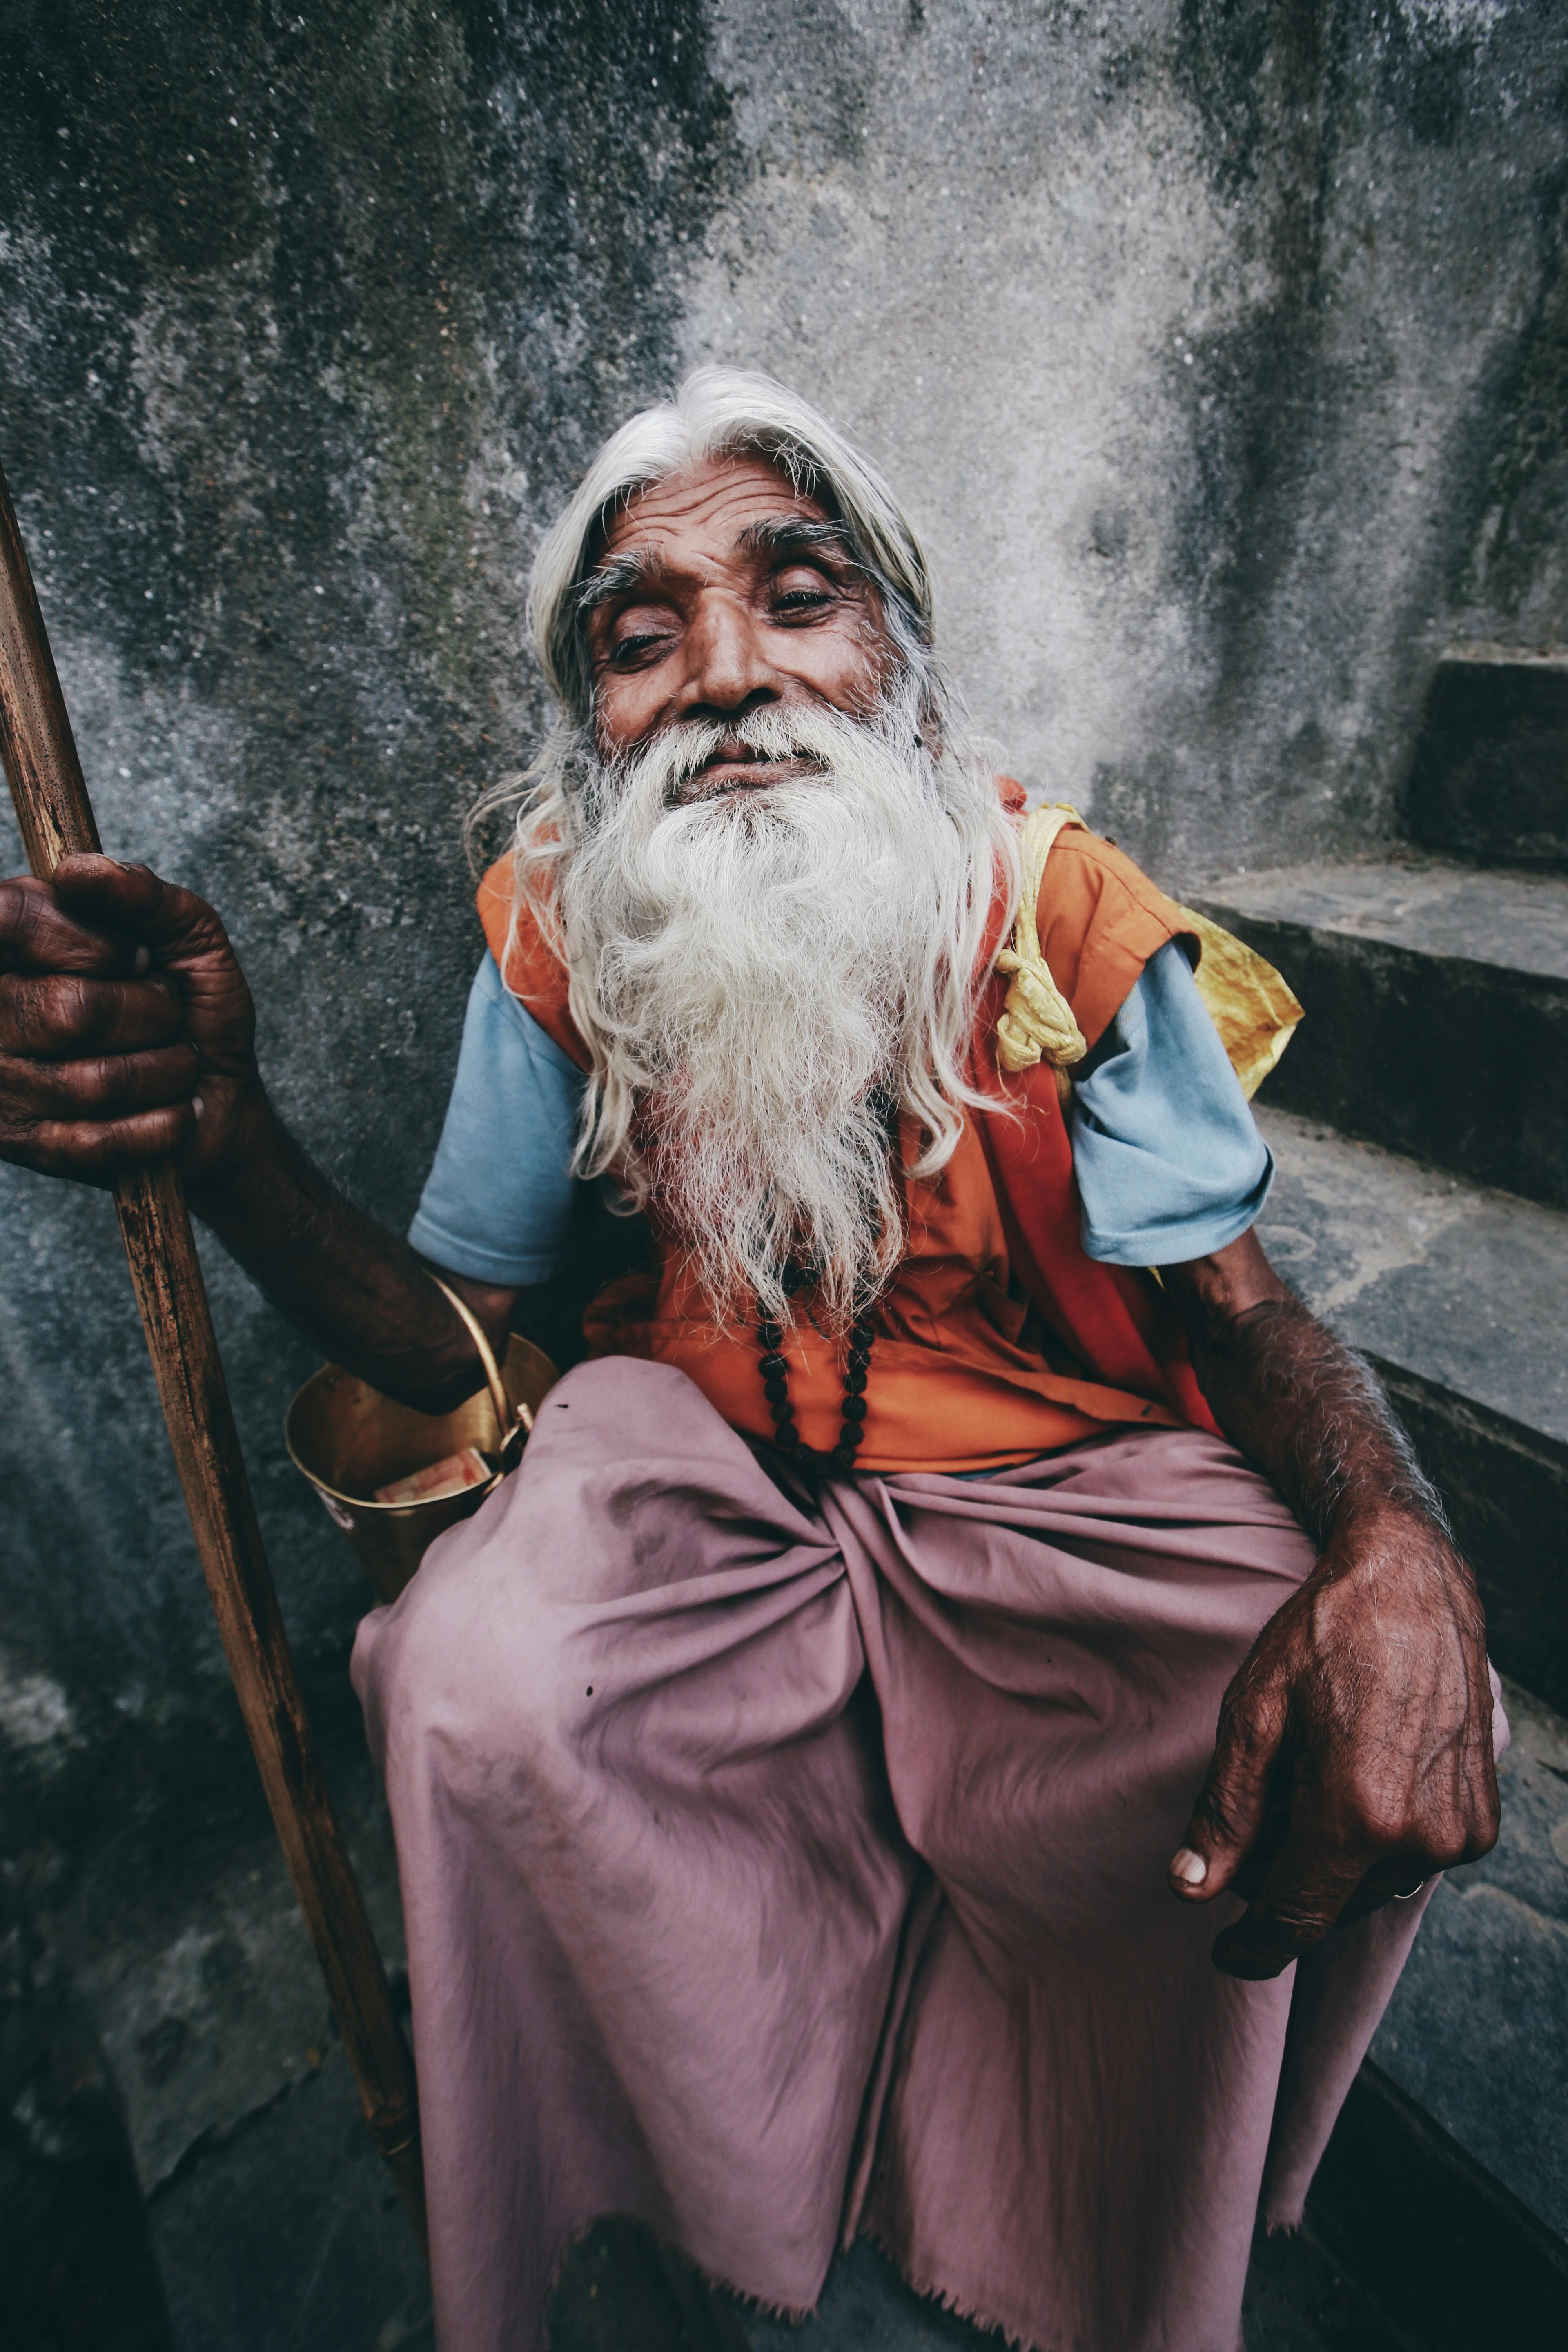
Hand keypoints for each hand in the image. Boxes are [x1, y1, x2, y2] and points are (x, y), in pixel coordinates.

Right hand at [0, 855, 259, 1187]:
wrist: (216, 1099)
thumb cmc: (192, 1009)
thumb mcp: (187, 935)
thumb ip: (141, 893)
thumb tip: (76, 871)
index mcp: (10, 945)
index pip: (14, 917)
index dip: (97, 943)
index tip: (134, 957)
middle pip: (70, 1010)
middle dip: (152, 1013)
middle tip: (165, 1015)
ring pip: (95, 1082)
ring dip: (165, 1071)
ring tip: (171, 1063)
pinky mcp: (26, 1147)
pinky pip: (100, 1141)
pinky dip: (162, 1124)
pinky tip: (171, 1112)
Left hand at [1168, 1502, 1499, 1977]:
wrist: (1412, 1581)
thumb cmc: (1326, 1634)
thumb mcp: (1255, 1713)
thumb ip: (1226, 1810)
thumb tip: (1190, 1885)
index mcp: (1359, 1814)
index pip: (1296, 1919)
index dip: (1254, 1947)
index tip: (1224, 1955)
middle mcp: (1421, 1837)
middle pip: (1332, 1906)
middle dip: (1283, 1885)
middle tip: (1255, 1828)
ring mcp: (1460, 1832)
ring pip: (1372, 1885)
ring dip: (1329, 1862)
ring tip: (1302, 1788)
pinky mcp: (1481, 1818)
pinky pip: (1412, 1859)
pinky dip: (1373, 1841)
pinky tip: (1349, 1781)